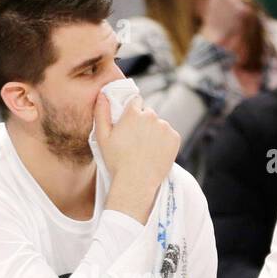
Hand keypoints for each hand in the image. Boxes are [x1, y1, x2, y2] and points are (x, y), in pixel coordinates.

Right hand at [98, 93, 179, 223]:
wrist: (135, 183)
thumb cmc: (116, 162)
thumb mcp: (102, 138)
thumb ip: (101, 113)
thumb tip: (102, 95)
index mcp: (133, 113)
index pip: (135, 101)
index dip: (130, 112)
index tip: (127, 124)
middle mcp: (151, 116)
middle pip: (147, 113)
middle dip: (142, 123)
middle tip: (134, 142)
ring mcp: (165, 127)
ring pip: (158, 125)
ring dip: (153, 133)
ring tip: (143, 150)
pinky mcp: (175, 137)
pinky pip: (168, 135)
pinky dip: (163, 142)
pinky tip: (153, 154)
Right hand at [199, 0, 255, 51]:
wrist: (213, 37)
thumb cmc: (215, 21)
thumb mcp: (216, 2)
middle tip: (241, 1)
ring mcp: (234, 1)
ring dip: (243, 5)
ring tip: (232, 16)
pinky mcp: (241, 10)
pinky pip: (248, 9)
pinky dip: (244, 16)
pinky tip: (235, 22)